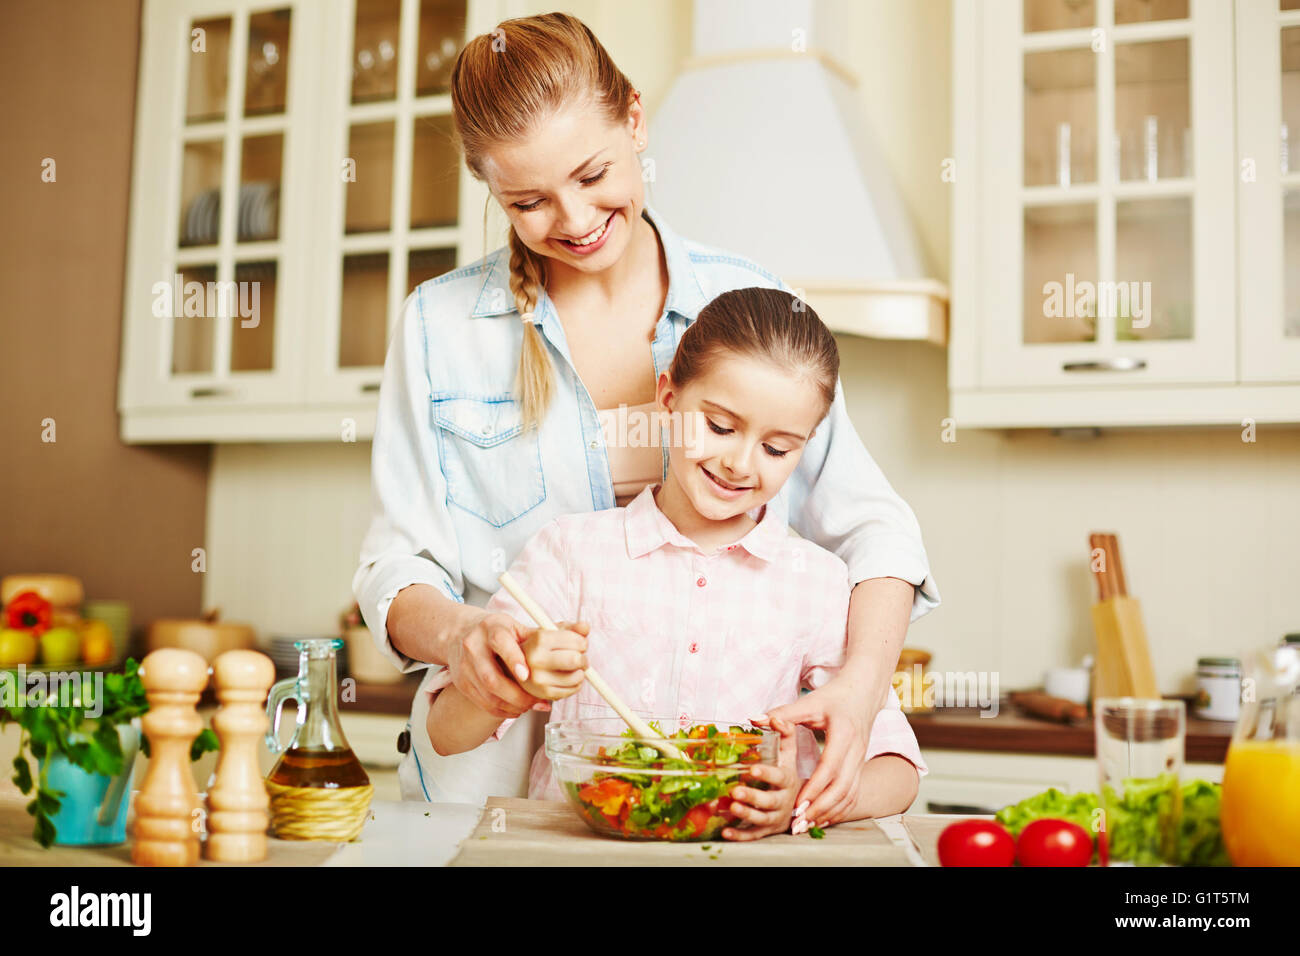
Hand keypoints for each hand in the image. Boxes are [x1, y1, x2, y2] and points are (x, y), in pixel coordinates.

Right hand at [446, 611, 551, 719]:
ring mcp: (465, 666)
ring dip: (512, 705)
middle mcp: (474, 646)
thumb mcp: (517, 626)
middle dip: (516, 694)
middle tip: (536, 700)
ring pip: (487, 694)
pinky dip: (502, 711)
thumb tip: (582, 630)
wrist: (460, 634)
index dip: (513, 659)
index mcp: (491, 628)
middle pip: (491, 676)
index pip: (500, 642)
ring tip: (530, 706)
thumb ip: (546, 633)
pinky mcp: (462, 683)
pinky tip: (517, 709)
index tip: (527, 674)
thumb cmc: (496, 631)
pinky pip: (483, 703)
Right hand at [519, 621, 589, 700]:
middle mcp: (536, 659)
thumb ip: (569, 628)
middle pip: (576, 659)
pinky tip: (567, 678)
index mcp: (539, 640)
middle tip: (579, 657)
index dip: (582, 642)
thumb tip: (586, 627)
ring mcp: (538, 678)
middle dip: (583, 658)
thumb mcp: (549, 631)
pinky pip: (571, 690)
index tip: (579, 644)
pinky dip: (575, 684)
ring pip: (576, 677)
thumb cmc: (535, 646)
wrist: (510, 665)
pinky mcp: (542, 694)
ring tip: (573, 668)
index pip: (576, 641)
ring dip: (580, 672)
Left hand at [721, 715, 798, 840]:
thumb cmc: (788, 773)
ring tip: (730, 807)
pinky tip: (725, 832)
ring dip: (745, 814)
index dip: (767, 774)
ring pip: (761, 819)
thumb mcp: (789, 754)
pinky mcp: (767, 830)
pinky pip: (753, 834)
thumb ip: (784, 733)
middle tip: (735, 791)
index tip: (753, 768)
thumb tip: (773, 716)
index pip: (779, 777)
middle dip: (753, 797)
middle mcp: (783, 801)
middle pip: (769, 801)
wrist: (802, 803)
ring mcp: (775, 818)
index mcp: (787, 781)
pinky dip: (739, 835)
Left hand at [764, 675, 880, 829]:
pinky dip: (838, 811)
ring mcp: (861, 761)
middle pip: (841, 787)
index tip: (796, 805)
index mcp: (843, 733)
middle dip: (819, 808)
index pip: (829, 767)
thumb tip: (755, 719)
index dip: (814, 788)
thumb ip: (783, 714)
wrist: (863, 694)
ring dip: (828, 813)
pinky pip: (853, 795)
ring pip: (849, 795)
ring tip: (806, 826)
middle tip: (798, 824)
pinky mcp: (860, 767)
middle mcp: (856, 750)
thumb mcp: (809, 703)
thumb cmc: (834, 697)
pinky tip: (821, 820)